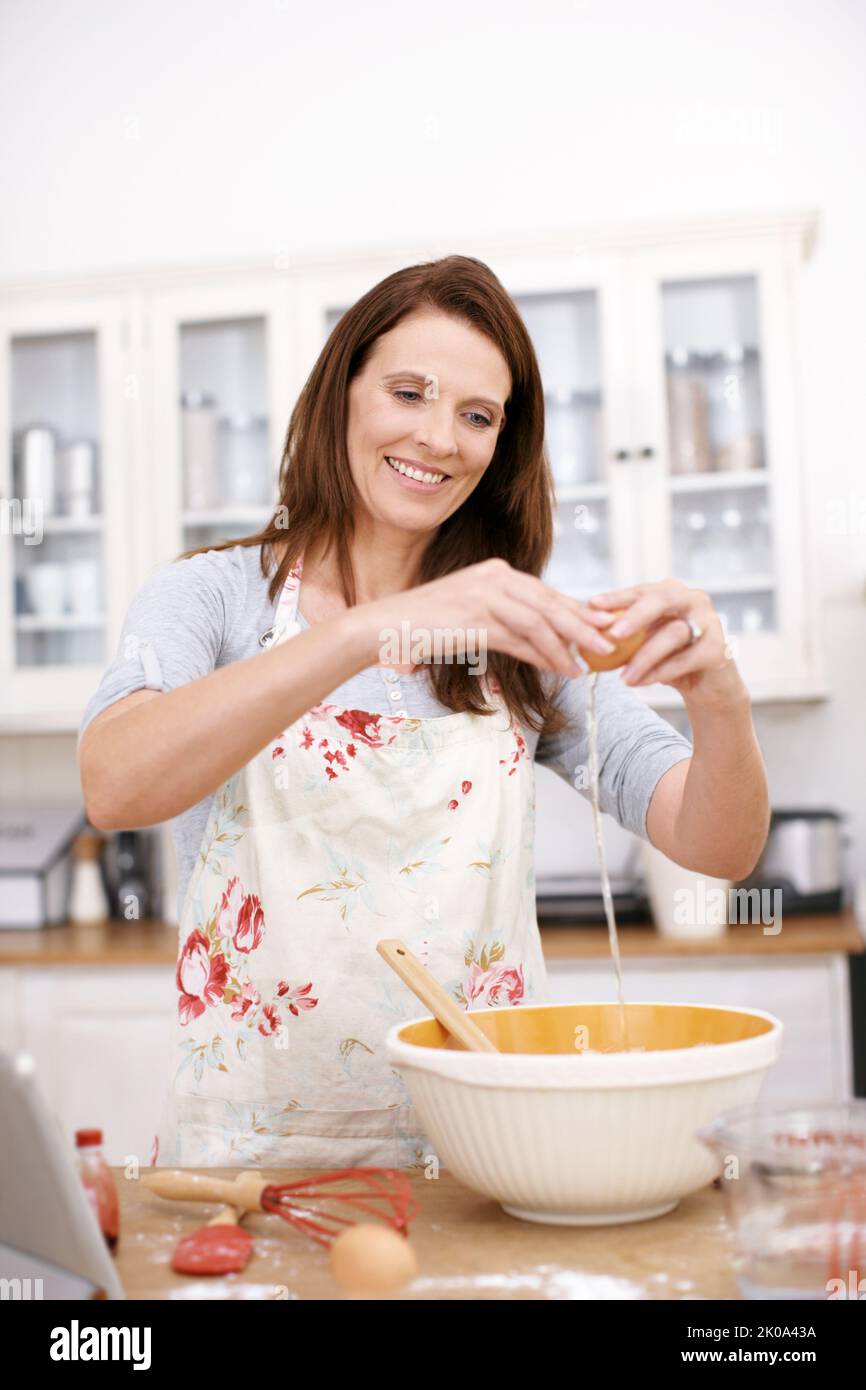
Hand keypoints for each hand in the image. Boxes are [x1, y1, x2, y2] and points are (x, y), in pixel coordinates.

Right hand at [356, 557, 619, 677]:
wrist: (386, 628)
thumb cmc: (427, 627)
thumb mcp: (475, 619)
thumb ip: (508, 624)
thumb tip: (546, 645)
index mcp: (496, 571)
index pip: (545, 592)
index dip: (577, 610)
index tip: (603, 625)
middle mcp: (494, 576)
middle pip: (550, 602)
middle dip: (583, 625)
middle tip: (610, 642)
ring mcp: (484, 594)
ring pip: (540, 620)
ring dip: (568, 643)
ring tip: (589, 663)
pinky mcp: (475, 617)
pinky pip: (519, 638)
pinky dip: (543, 654)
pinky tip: (559, 667)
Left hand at [587, 579, 741, 703]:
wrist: (707, 686)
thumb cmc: (670, 658)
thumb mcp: (644, 643)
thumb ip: (624, 634)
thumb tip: (584, 632)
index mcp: (673, 593)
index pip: (642, 590)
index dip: (617, 596)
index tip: (592, 604)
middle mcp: (694, 601)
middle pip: (663, 599)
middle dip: (635, 615)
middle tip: (613, 633)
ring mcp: (710, 623)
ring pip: (673, 634)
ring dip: (644, 657)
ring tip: (623, 677)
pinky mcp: (717, 650)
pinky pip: (684, 660)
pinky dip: (660, 672)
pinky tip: (640, 683)